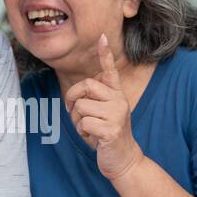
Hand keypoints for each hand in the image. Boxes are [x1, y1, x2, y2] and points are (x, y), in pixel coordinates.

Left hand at [64, 33, 144, 181]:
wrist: (123, 160)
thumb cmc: (107, 136)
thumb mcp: (102, 114)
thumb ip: (92, 102)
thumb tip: (73, 98)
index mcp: (116, 95)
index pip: (110, 71)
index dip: (105, 54)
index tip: (102, 37)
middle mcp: (118, 100)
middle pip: (86, 86)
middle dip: (72, 98)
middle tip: (74, 113)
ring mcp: (117, 114)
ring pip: (81, 106)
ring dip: (77, 121)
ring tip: (89, 130)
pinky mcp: (112, 129)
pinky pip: (84, 123)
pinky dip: (83, 133)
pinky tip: (93, 138)